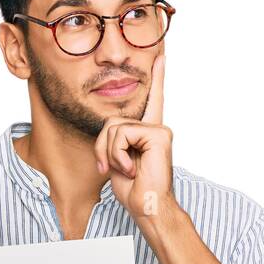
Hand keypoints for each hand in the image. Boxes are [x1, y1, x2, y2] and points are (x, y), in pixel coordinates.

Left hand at [93, 43, 174, 222]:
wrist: (147, 206)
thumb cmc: (133, 189)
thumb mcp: (116, 160)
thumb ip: (114, 140)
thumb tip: (112, 129)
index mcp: (147, 133)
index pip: (152, 101)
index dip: (157, 79)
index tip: (162, 57)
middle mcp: (156, 127)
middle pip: (111, 123)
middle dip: (102, 148)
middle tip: (110, 168)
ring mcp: (159, 129)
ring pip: (113, 129)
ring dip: (110, 153)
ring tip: (125, 169)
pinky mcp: (158, 134)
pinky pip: (122, 135)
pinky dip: (118, 154)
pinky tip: (131, 168)